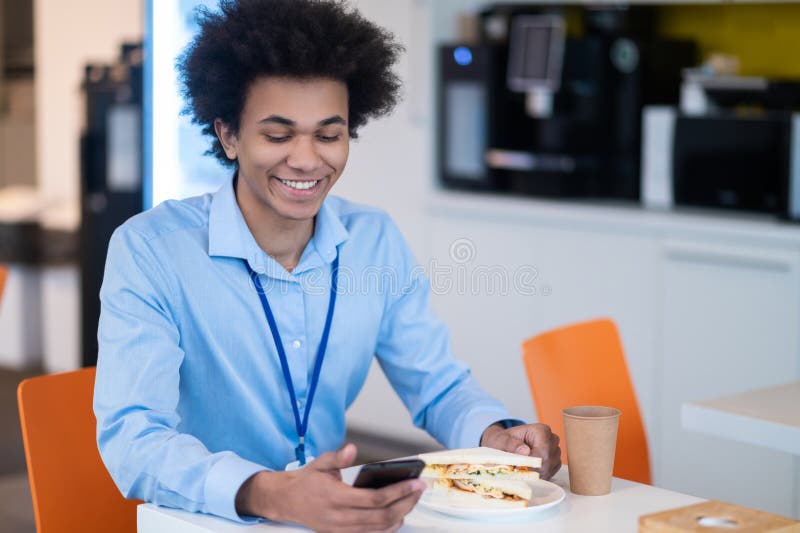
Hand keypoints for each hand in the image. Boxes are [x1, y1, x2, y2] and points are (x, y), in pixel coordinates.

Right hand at [236, 443, 425, 531]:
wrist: (285, 501)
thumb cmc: (306, 481)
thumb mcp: (320, 463)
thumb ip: (337, 457)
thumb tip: (351, 449)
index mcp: (335, 498)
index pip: (374, 499)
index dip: (398, 492)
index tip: (415, 483)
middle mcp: (339, 518)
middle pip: (382, 517)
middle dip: (406, 504)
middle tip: (419, 490)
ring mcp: (341, 530)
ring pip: (379, 529)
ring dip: (400, 516)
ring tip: (412, 500)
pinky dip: (388, 527)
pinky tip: (398, 515)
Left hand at [480, 423, 560, 479]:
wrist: (503, 445)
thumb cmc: (502, 441)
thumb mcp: (501, 440)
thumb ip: (510, 444)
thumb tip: (524, 451)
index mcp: (541, 431)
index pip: (543, 451)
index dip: (532, 462)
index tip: (518, 467)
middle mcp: (551, 440)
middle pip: (547, 461)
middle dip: (532, 469)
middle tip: (516, 469)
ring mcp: (554, 452)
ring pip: (549, 469)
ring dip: (534, 474)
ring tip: (520, 469)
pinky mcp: (554, 463)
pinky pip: (549, 474)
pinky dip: (537, 476)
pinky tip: (527, 471)